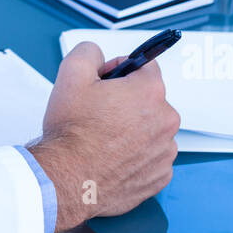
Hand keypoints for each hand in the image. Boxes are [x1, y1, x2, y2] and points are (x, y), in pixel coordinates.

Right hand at [28, 42, 179, 232]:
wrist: (67, 180)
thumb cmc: (72, 133)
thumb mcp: (71, 74)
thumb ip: (89, 52)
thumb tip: (98, 55)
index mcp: (150, 92)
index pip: (145, 66)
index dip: (120, 70)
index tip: (105, 82)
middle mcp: (165, 121)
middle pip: (149, 99)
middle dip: (127, 101)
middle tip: (98, 112)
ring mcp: (164, 152)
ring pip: (151, 129)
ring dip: (133, 129)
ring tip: (103, 138)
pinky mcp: (159, 177)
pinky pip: (151, 157)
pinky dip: (136, 155)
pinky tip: (112, 157)